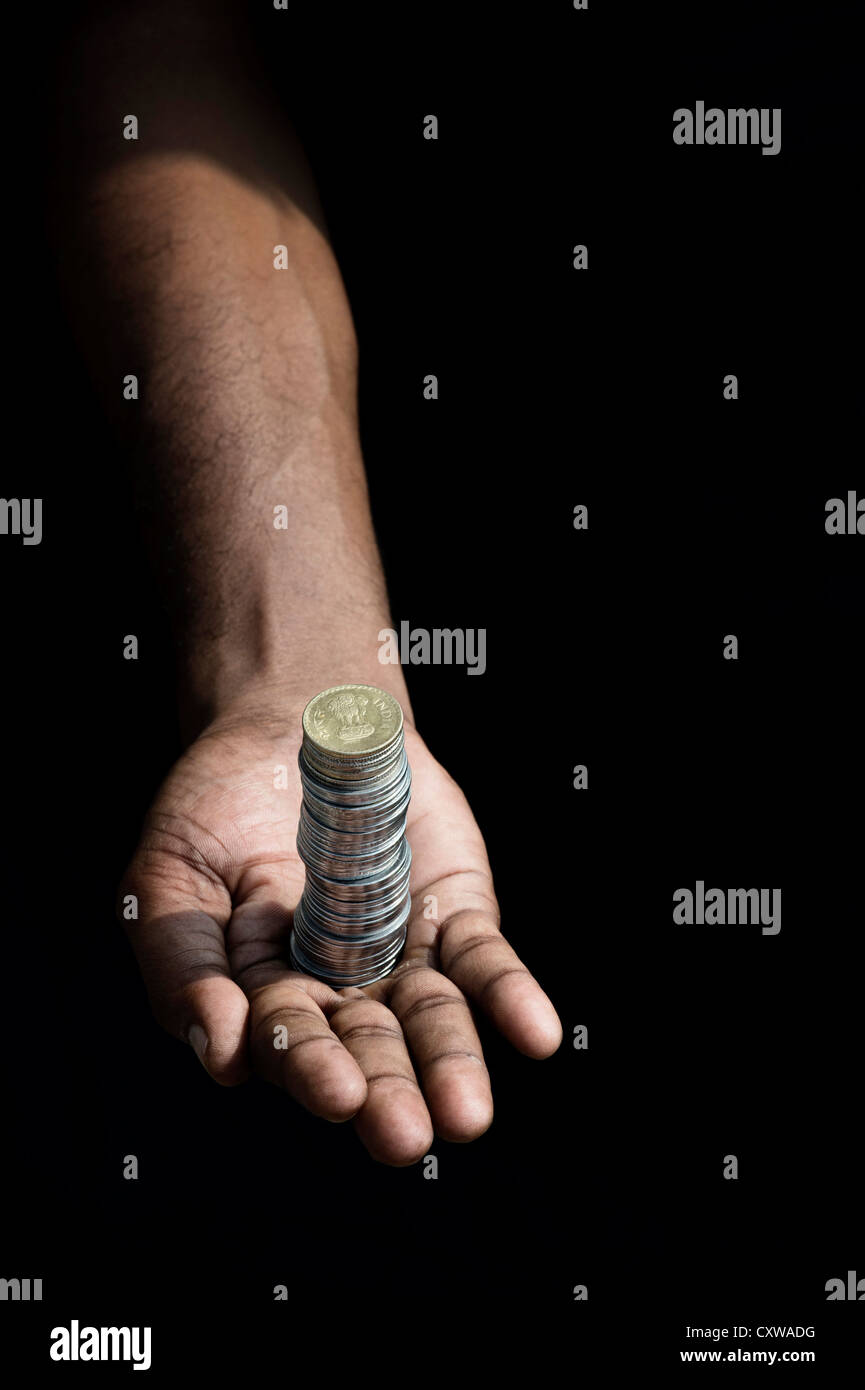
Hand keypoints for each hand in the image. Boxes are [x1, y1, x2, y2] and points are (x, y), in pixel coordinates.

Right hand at [120, 691, 561, 1164]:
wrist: (290, 720)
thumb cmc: (214, 807)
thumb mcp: (169, 877)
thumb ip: (183, 966)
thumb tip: (221, 1057)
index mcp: (262, 993)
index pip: (288, 1039)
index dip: (310, 1066)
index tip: (336, 1092)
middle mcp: (339, 987)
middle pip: (367, 1045)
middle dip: (386, 1091)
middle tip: (405, 1137)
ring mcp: (402, 952)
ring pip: (432, 1015)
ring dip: (451, 1062)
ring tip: (466, 1114)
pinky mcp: (455, 912)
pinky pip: (485, 959)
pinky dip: (509, 995)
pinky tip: (535, 1034)